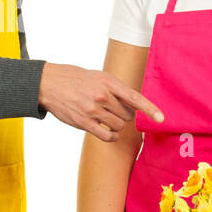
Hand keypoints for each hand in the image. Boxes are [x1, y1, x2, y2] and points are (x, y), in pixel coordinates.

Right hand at [38, 62, 163, 141]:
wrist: (50, 84)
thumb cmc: (76, 79)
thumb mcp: (98, 76)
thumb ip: (115, 89)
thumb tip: (132, 104)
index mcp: (108, 82)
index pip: (135, 97)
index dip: (150, 109)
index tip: (161, 119)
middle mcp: (102, 96)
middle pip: (128, 115)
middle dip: (125, 115)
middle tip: (114, 109)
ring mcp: (93, 110)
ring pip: (119, 125)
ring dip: (117, 124)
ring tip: (106, 116)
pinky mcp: (85, 123)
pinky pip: (107, 135)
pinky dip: (112, 135)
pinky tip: (109, 132)